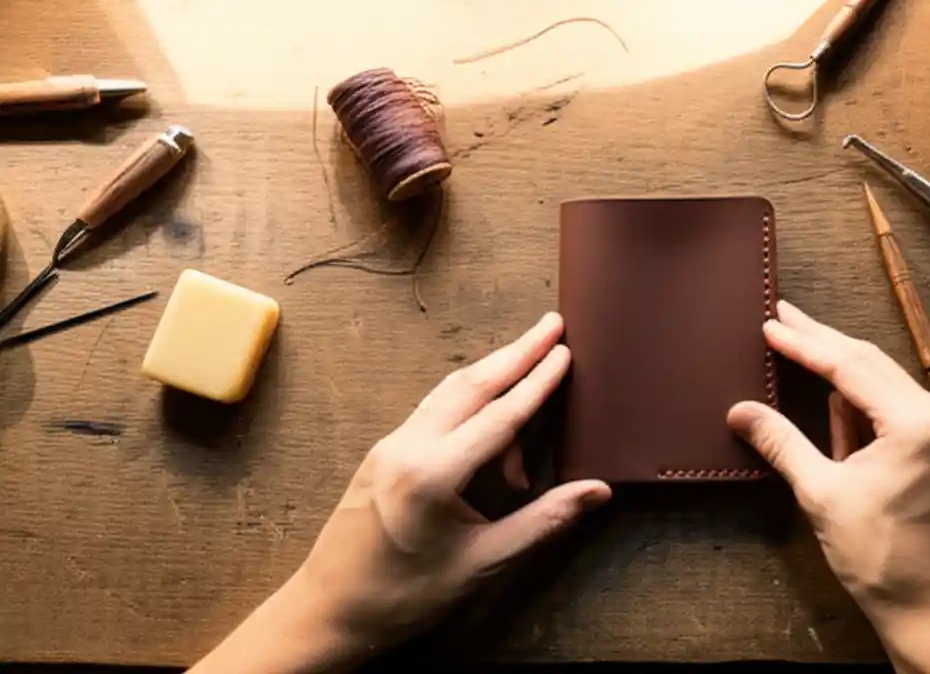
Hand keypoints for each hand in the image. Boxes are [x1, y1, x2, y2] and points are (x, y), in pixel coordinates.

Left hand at [192, 313, 610, 671]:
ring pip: (449, 392)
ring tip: (532, 353)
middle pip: (472, 385)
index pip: (499, 417)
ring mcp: (390, 446)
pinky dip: (469, 399)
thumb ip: (541, 522)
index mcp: (431, 475)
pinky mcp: (384, 453)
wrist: (327, 610)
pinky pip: (434, 410)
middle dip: (516, 352)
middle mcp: (407, 447)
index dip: (537, 383)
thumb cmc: (402, 596)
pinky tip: (493, 407)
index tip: (564, 353)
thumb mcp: (481, 564)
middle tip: (552, 324)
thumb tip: (596, 492)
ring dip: (493, 370)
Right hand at [729, 301, 929, 672]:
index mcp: (918, 423)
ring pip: (880, 382)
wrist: (929, 607)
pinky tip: (829, 394)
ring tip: (796, 343)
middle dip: (822, 340)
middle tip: (782, 314)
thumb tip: (741, 410)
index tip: (770, 324)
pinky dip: (857, 404)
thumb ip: (782, 442)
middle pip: (870, 362)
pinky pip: (891, 409)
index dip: (804, 344)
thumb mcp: (822, 493)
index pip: (850, 366)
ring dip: (839, 370)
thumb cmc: (881, 556)